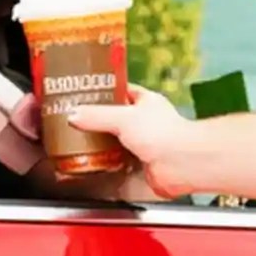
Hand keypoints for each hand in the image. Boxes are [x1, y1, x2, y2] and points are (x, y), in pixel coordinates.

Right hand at [67, 85, 202, 198]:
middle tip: (74, 121)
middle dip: (97, 121)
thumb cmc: (165, 134)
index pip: (123, 91)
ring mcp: (143, 145)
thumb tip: (74, 114)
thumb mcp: (124, 117)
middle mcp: (146, 123)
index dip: (105, 90)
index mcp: (146, 102)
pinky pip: (117, 163)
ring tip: (76, 143)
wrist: (180, 165)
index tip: (85, 90)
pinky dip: (104, 165)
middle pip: (115, 118)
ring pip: (115, 142)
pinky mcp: (139, 166)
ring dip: (99, 145)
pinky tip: (90, 165)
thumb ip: (97, 116)